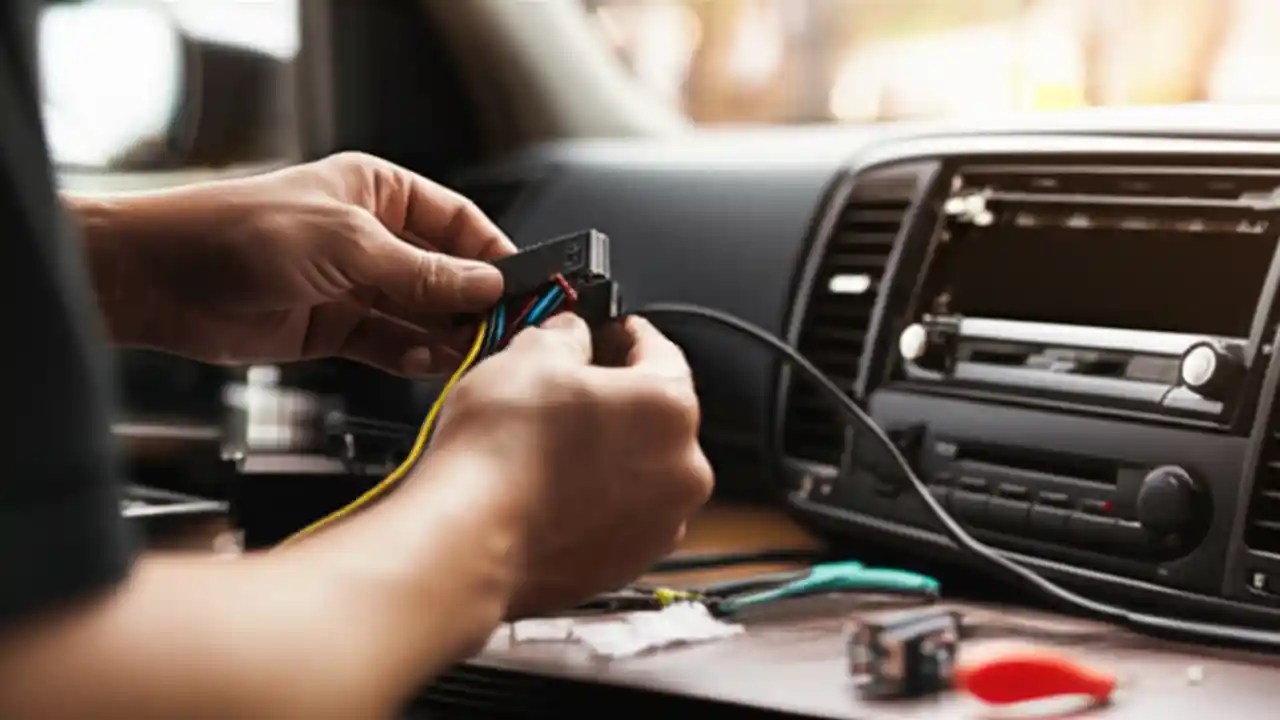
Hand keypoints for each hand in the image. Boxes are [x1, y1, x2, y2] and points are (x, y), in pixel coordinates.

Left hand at [75, 152, 514, 375]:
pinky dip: (413, 357)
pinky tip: (433, 365)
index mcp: (379, 192)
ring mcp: (354, 285)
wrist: (161, 280)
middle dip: (476, 301)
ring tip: (478, 354)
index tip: (525, 284)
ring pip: (422, 314)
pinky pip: (390, 344)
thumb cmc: (239, 232)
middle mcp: (372, 238)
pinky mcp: (334, 329)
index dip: (493, 253)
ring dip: (449, 335)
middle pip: (445, 273)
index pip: (458, 223)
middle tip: (510, 330)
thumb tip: (486, 284)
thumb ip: (422, 272)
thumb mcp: (347, 244)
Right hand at [426, 313, 714, 617]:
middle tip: (566, 389)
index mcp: (670, 406)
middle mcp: (683, 468)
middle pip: (655, 415)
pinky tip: (552, 489)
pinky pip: (622, 514)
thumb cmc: (500, 454)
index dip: (628, 334)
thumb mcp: (528, 355)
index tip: (609, 331)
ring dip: (608, 451)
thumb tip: (572, 336)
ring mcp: (663, 522)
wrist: (469, 545)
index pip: (660, 352)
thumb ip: (566, 335)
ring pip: (641, 468)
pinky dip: (598, 498)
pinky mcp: (633, 561)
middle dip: (615, 397)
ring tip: (551, 444)